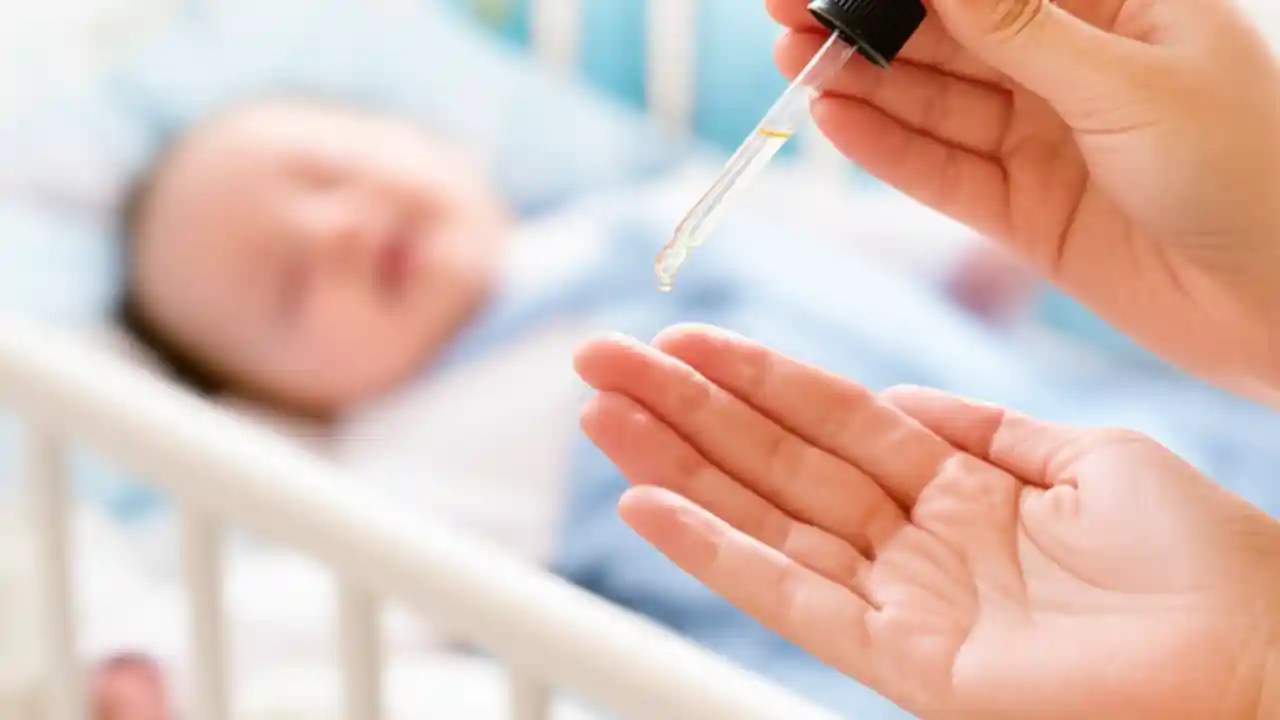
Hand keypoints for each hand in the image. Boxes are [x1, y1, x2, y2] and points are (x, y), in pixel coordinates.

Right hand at [575, 325, 1279, 718]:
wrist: (1256, 650)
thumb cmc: (1196, 558)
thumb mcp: (1082, 455)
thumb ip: (980, 425)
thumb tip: (900, 394)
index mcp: (956, 492)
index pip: (828, 422)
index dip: (754, 378)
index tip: (683, 339)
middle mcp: (912, 546)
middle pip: (774, 464)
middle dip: (685, 411)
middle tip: (600, 362)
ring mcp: (901, 603)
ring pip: (764, 521)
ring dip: (676, 468)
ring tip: (603, 417)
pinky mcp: (903, 662)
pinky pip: (793, 599)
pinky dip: (717, 552)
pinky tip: (652, 506)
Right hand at [769, 0, 1279, 402]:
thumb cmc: (1251, 173)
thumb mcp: (1130, 84)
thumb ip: (1022, 30)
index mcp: (1121, 8)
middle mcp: (1074, 69)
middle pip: (952, 37)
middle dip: (871, 23)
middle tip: (789, 15)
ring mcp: (1046, 140)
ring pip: (936, 105)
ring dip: (865, 85)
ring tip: (793, 62)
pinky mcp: (1025, 211)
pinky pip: (942, 174)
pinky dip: (889, 152)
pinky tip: (835, 123)